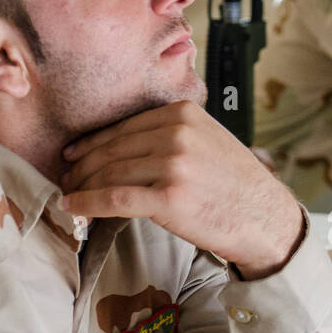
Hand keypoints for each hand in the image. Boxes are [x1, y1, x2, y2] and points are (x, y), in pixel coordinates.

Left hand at [61, 102, 304, 279]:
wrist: (266, 219)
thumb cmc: (237, 186)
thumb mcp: (210, 140)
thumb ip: (173, 133)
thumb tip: (125, 144)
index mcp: (184, 113)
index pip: (124, 126)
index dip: (92, 142)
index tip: (74, 154)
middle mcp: (177, 134)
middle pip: (112, 148)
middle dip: (82, 165)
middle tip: (65, 177)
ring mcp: (173, 165)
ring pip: (110, 173)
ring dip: (82, 185)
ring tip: (69, 193)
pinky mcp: (168, 198)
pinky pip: (114, 198)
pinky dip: (88, 203)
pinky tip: (73, 206)